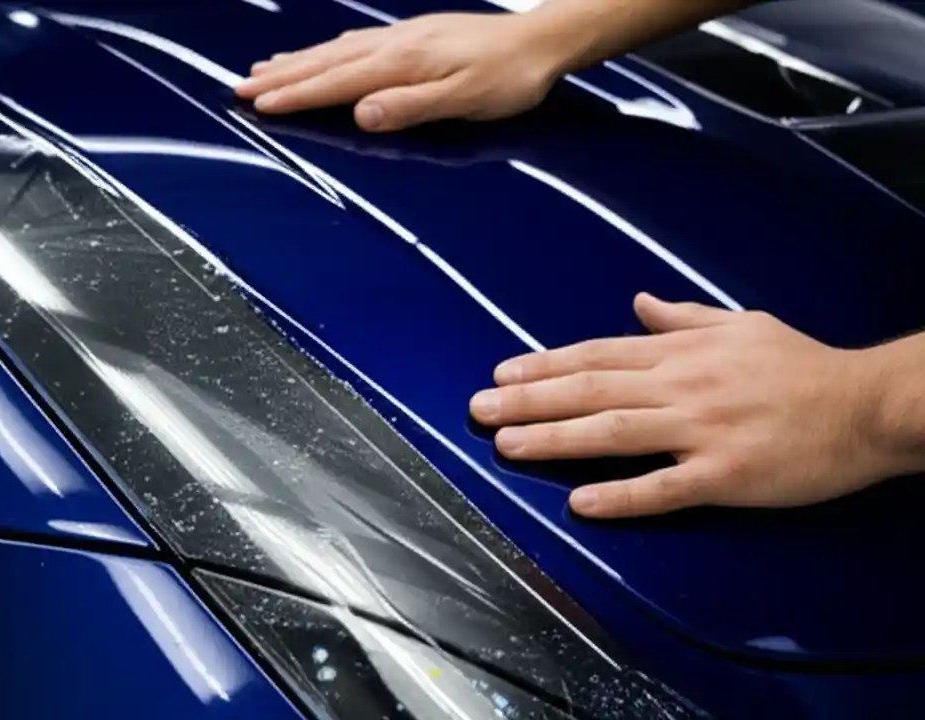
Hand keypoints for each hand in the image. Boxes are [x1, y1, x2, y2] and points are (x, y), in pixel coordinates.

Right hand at [235, 12, 570, 131]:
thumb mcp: (464, 100)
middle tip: (238, 88)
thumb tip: (360, 115)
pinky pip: (355, 43)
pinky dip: (327, 51)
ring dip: (297, 62)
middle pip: (325, 63)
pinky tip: (322, 53)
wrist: (542, 40)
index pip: (335, 84)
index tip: (257, 105)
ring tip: (263, 70)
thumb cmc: (509, 79)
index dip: (294, 96)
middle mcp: (393, 45)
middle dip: (280, 78)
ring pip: (335, 51)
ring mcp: (402, 37)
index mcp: (401, 64)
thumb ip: (411, 107)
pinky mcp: (414, 35)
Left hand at [469, 293, 902, 518]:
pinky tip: (580, 502)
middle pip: (590, 390)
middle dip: (528, 401)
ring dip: (554, 439)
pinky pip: (663, 487)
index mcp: (681, 352)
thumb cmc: (802, 365)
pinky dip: (620, 497)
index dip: (544, 366)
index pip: (597, 355)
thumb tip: (638, 303)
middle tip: (478, 411)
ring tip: (506, 447)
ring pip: (612, 433)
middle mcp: (681, 386)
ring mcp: (701, 430)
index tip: (501, 376)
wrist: (867, 404)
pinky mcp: (726, 474)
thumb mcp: (740, 324)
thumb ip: (683, 317)